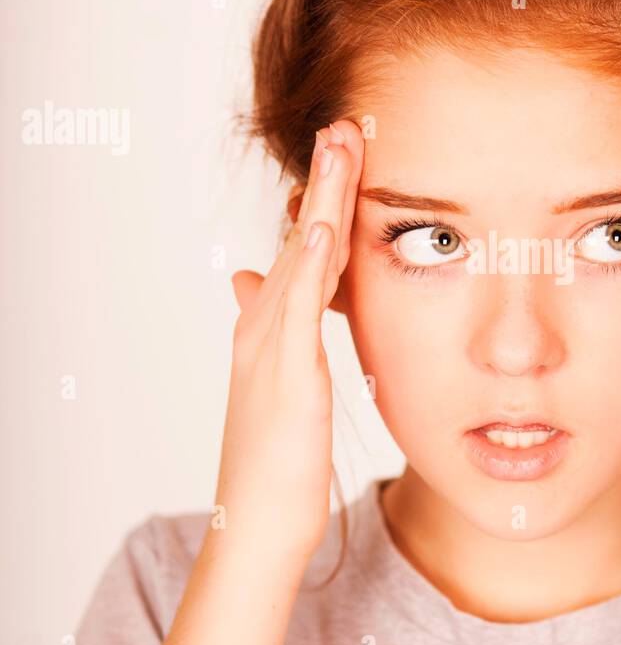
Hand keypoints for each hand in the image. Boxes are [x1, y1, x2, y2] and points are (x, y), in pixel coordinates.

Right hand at [213, 119, 363, 561]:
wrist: (258, 520)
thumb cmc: (277, 460)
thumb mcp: (282, 385)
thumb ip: (278, 331)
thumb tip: (250, 280)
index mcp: (273, 326)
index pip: (305, 247)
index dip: (325, 199)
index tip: (347, 152)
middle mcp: (266, 325)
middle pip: (301, 237)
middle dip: (323, 180)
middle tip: (344, 124)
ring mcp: (271, 346)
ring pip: (300, 257)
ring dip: (320, 200)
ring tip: (340, 147)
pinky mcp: (284, 374)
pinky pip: (298, 308)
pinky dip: (310, 265)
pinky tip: (325, 227)